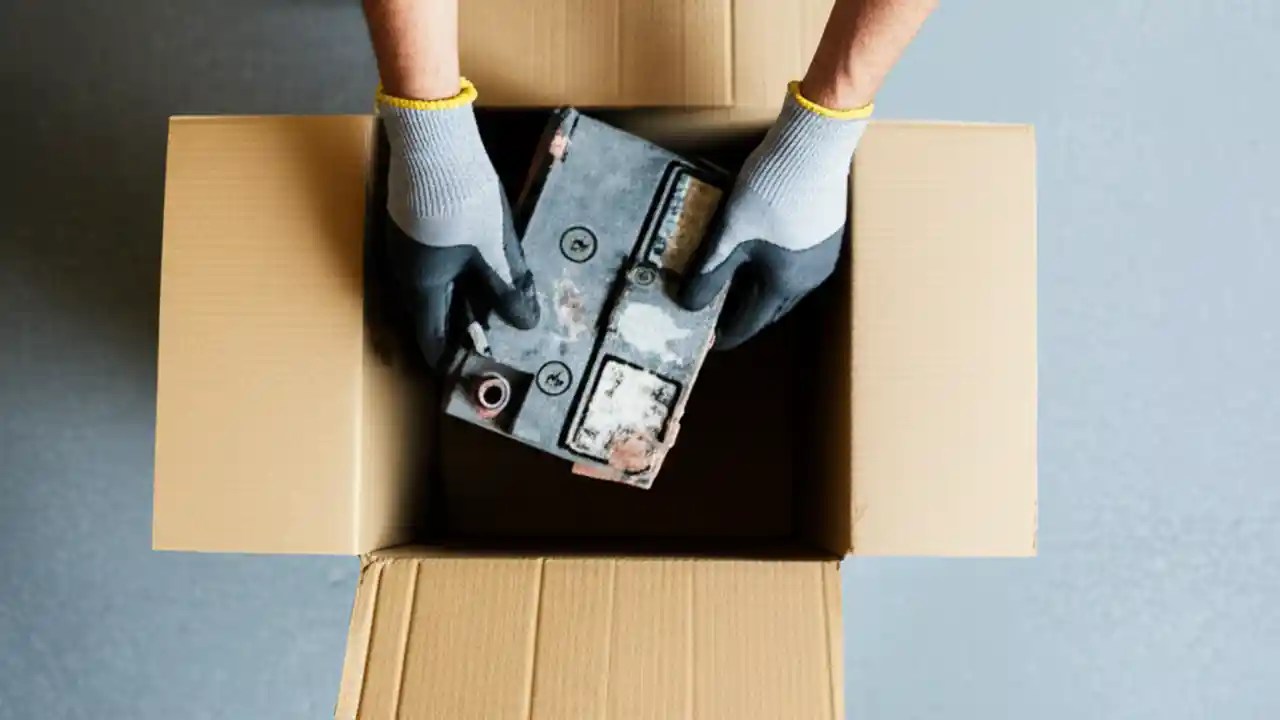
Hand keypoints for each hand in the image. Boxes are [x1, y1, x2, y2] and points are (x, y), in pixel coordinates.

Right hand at [378, 81, 538, 368]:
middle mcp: (404, 272)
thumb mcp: (495, 251)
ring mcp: (402, 246)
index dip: (452, 358)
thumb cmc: (464, 202)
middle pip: (431, 315)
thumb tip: (526, 325)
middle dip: (460, 329)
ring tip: (491, 305)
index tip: (473, 369)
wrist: (432, 140)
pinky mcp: (408, 223)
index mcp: (422, 287)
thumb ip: (508, 290)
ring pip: (431, 288)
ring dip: (458, 300)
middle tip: (491, 338)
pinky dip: (452, 274)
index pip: (432, 340)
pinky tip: (476, 265)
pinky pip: (430, 263)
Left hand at [680, 83, 869, 347]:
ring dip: (761, 290)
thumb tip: (688, 306)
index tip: (711, 342)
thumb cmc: (768, 194)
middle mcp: (809, 278)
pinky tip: (762, 252)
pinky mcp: (827, 232)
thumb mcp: (728, 236)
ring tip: (736, 284)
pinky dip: (776, 268)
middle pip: (772, 309)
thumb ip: (708, 274)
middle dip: (745, 314)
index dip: (727, 334)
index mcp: (784, 285)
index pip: (751, 323)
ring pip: (786, 286)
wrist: (811, 148)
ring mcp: (822, 255)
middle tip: (719, 314)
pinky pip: (798, 263)